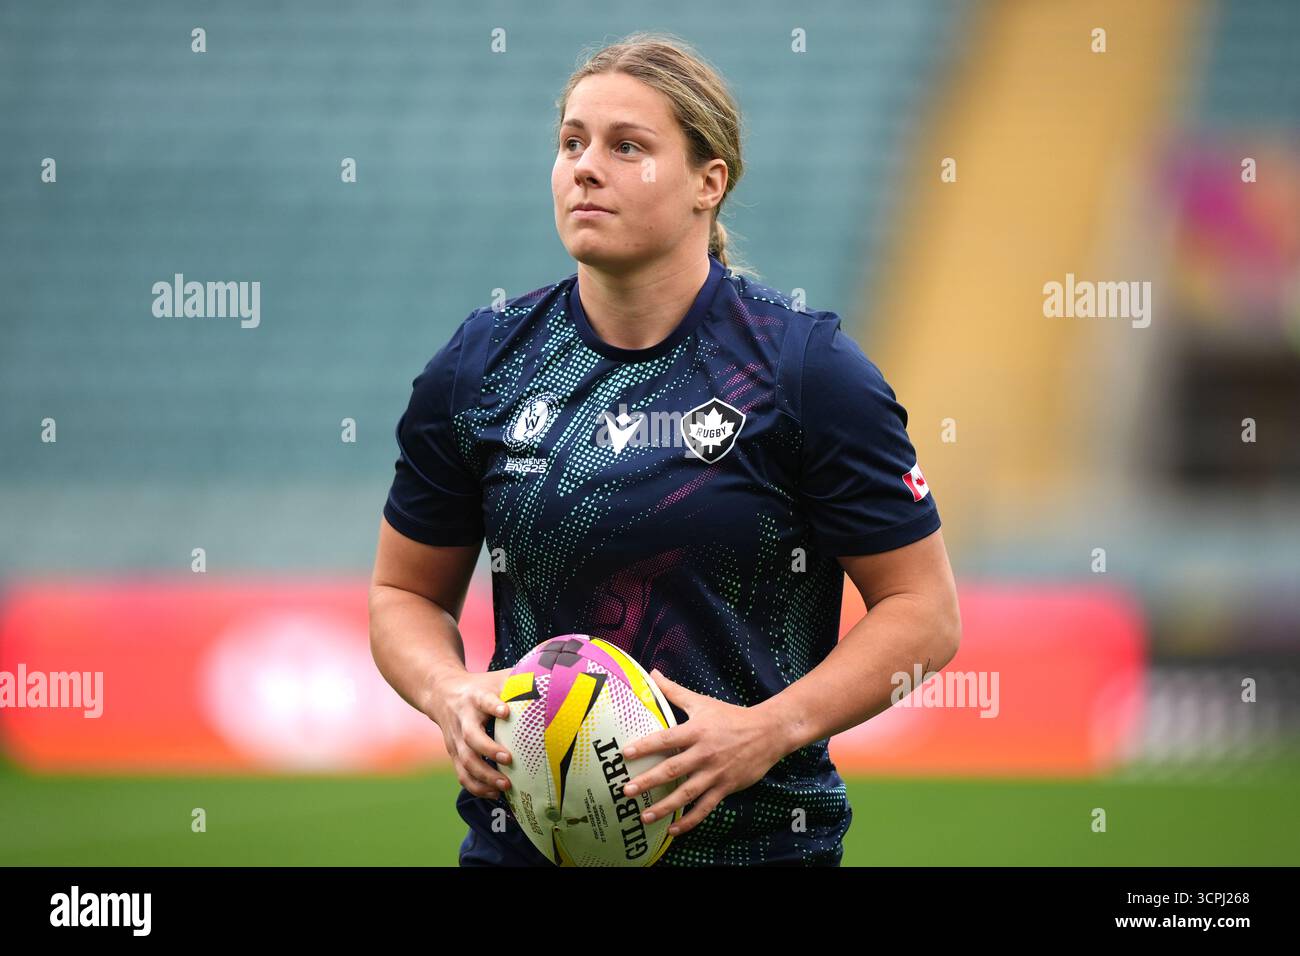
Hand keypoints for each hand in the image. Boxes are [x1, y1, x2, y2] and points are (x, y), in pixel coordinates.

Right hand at [428, 668, 514, 799]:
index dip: (493, 705)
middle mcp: (463, 718)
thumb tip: (554, 682)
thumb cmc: (481, 687)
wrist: (441, 693)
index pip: (483, 700)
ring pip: (465, 760)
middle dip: (489, 750)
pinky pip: (462, 774)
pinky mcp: (454, 753)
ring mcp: (455, 738)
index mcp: (475, 698)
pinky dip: (477, 787)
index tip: (505, 712)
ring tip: (506, 785)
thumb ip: (520, 682)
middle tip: (509, 759)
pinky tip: (494, 794)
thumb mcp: (497, 679)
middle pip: (470, 736)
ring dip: (485, 775)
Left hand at [620, 669, 787, 836]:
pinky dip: (689, 820)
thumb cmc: (731, 716)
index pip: (666, 739)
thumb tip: (652, 673)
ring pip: (687, 793)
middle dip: (648, 781)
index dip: (645, 746)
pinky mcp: (725, 787)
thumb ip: (674, 692)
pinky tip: (673, 829)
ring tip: (644, 816)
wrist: (768, 732)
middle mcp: (704, 753)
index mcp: (697, 731)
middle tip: (627, 791)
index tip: (625, 754)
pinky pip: (705, 807)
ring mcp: (715, 773)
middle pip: (673, 769)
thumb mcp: (702, 702)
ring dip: (665, 807)